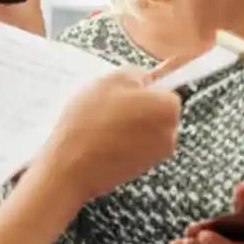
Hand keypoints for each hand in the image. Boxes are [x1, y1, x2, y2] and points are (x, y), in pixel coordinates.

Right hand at [40, 63, 182, 203]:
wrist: (72, 166)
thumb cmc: (91, 120)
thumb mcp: (111, 80)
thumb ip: (137, 74)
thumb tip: (147, 79)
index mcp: (169, 108)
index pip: (164, 89)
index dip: (140, 88)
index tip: (120, 92)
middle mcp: (171, 134)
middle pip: (156, 110)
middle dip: (137, 106)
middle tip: (107, 105)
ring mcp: (157, 155)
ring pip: (144, 128)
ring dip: (128, 124)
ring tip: (100, 124)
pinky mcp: (140, 170)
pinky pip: (134, 146)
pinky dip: (122, 141)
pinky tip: (100, 140)